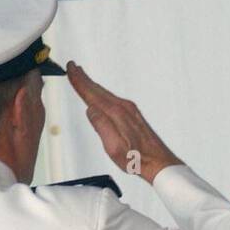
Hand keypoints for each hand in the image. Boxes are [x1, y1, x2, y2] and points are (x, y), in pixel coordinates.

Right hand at [65, 62, 181, 183]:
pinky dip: (102, 92)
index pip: (92, 95)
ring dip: (92, 84)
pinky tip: (99, 94)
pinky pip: (112, 98)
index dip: (80, 82)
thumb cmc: (137, 158)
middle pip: (98, 90)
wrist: (158, 162)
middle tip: (73, 67)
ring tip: (82, 76)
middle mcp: (124, 108)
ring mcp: (130, 110)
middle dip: (84, 78)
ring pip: (105, 93)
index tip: (71, 70)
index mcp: (116, 114)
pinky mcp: (133, 115)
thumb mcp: (114, 147)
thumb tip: (90, 110)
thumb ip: (101, 126)